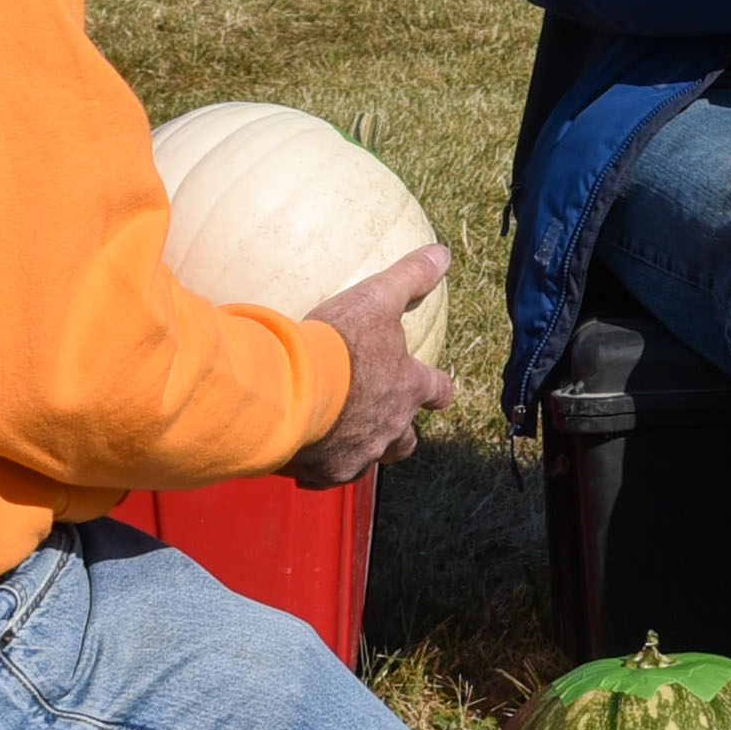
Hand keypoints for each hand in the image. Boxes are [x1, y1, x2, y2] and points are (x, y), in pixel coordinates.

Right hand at [288, 244, 455, 487]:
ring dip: (359, 450)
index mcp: (407, 389)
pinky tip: (301, 458)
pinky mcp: (323, 471)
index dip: (440, 388)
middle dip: (401, 434)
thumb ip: (409, 276)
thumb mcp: (375, 299)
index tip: (440, 389)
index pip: (438, 390)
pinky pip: (323, 476)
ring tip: (341, 440)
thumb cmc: (338, 344)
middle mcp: (388, 429)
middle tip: (387, 423)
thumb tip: (441, 253)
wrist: (289, 392)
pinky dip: (317, 467)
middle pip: (405, 442)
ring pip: (366, 461)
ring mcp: (357, 454)